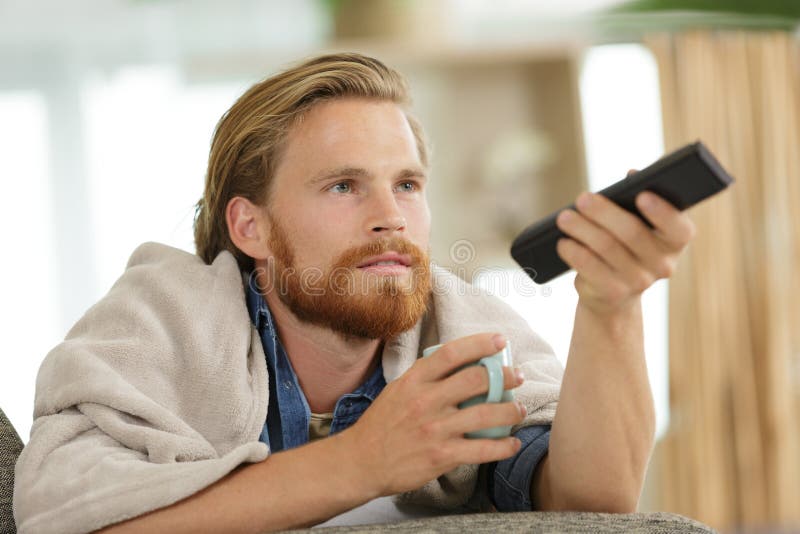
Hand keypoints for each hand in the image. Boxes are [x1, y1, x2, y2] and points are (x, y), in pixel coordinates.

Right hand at [340, 333, 525, 497]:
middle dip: (505, 376)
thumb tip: (460, 362)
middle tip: (517, 376)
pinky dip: (504, 447)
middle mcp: (426, 401)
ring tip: (519, 409)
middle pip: (476, 380)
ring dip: (511, 411)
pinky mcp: (442, 456)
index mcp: (415, 380)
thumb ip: (426, 377)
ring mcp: (435, 429)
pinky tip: (512, 443)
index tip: (500, 341)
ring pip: (486, 415)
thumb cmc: (383, 423)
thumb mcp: (399, 389)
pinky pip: (483, 450)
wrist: (362, 461)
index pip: (452, 353)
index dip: (480, 343)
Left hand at [555, 171, 695, 313]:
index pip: (679, 229)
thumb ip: (639, 199)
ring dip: (581, 228)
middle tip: (582, 198)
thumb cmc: (626, 245)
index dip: (663, 212)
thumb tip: (633, 174)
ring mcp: (639, 281)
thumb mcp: (638, 223)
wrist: (614, 294)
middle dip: (604, 212)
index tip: (642, 195)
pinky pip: (589, 267)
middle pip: (632, 233)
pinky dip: (573, 251)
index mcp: (675, 242)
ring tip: (564, 217)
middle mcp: (662, 264)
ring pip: (606, 247)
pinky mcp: (613, 292)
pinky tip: (562, 242)